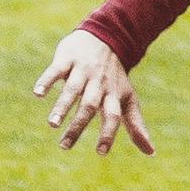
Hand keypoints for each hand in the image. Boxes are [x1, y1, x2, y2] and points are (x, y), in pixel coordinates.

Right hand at [34, 29, 152, 157]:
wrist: (106, 37)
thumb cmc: (115, 77)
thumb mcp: (128, 98)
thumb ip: (136, 125)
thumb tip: (151, 153)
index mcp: (112, 95)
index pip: (113, 115)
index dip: (108, 133)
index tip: (101, 152)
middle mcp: (98, 83)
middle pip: (89, 106)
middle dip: (78, 126)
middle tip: (64, 146)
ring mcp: (82, 70)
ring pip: (72, 89)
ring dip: (62, 106)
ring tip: (53, 124)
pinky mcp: (67, 58)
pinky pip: (56, 70)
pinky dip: (47, 81)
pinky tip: (38, 93)